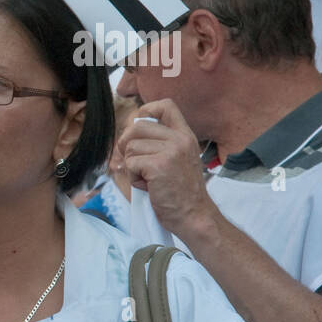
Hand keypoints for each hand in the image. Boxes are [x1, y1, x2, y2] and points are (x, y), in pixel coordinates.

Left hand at [116, 99, 217, 237]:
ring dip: (132, 165)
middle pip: (137, 126)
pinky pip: (131, 163)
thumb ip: (160, 144)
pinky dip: (133, 178)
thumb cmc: (181, 192)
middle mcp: (180, 139)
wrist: (194, 215)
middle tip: (135, 162)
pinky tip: (148, 186)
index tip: (138, 127)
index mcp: (185, 135)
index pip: (165, 105)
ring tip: (147, 179)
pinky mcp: (159, 165)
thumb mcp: (177, 159)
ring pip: (130, 146)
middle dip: (127, 144)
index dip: (144, 111)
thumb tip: (128, 132)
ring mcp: (171, 151)